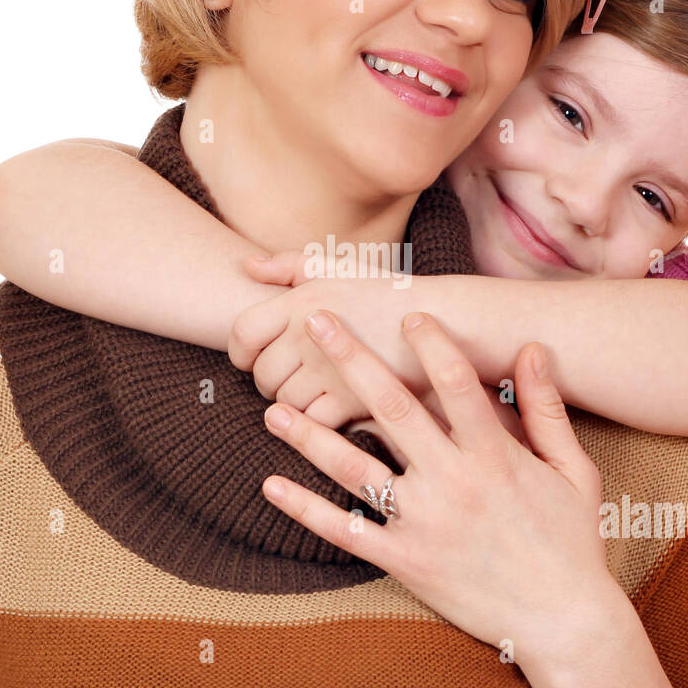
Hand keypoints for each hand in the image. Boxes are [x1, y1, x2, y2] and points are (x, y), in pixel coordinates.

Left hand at [231, 256, 424, 429]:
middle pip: (262, 374)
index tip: (254, 357)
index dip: (241, 352)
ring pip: (286, 402)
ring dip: (293, 404)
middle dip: (270, 382)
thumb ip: (290, 265)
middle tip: (290, 379)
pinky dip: (318, 422)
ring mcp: (330, 368)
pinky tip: (333, 409)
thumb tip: (248, 265)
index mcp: (302, 300)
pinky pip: (313, 422)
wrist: (446, 322)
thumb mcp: (340, 269)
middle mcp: (311, 334)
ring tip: (313, 393)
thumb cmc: (388, 295)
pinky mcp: (352, 399)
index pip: (242, 333)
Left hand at [259, 309, 618, 677]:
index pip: (456, 383)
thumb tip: (533, 348)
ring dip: (309, 436)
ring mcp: (424, 524)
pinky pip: (345, 532)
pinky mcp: (405, 562)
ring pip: (354, 470)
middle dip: (351, 360)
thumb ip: (546, 409)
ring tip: (272, 409)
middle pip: (392, 409)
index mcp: (495, 456)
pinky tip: (271, 486)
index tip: (406, 311)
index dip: (430, 343)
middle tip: (314, 322)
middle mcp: (453, 483)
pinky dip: (305, 509)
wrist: (565, 623)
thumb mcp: (574, 471)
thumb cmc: (573, 543)